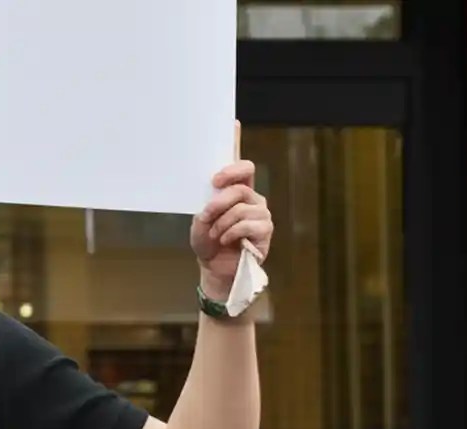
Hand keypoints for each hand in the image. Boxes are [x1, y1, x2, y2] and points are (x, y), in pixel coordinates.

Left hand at [189, 121, 272, 296]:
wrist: (215, 269)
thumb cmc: (207, 242)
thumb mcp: (200, 221)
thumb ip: (208, 204)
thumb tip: (216, 193)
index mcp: (235, 190)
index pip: (239, 163)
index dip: (236, 140)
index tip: (231, 123)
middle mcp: (251, 196)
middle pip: (241, 182)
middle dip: (220, 197)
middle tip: (207, 213)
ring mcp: (260, 212)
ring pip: (241, 207)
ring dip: (221, 222)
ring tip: (216, 234)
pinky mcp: (265, 230)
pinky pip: (247, 223)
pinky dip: (231, 233)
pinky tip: (227, 240)